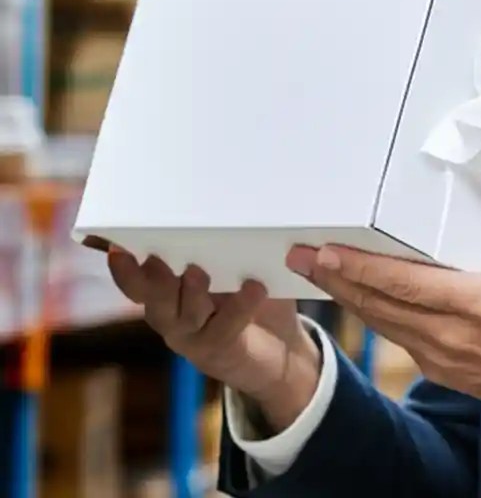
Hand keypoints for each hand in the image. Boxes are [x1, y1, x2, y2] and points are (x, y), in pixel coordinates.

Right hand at [93, 240, 320, 431]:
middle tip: (156, 256)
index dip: (125, 267)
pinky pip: (224, 329)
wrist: (282, 351)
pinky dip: (238, 307)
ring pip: (182, 316)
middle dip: (152, 278)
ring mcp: (192, 336)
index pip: (137, 280)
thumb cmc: (254, 298)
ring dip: (190, 293)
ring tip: (199, 272)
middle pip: (152, 299)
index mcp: (169, 290)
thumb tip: (236, 208)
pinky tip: (255, 288)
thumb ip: (229, 247)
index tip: (119, 245)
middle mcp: (172, 314)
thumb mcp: (240, 268)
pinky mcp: (218, 351)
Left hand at [287, 125, 480, 437]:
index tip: (320, 251)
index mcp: (479, 307)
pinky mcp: (449, 374)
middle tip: (297, 255)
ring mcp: (447, 362)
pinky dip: (379, 317)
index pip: (402, 285)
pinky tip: (364, 300)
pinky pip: (402, 341)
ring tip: (319, 273)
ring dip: (351, 300)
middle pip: (379, 308)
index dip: (357, 268)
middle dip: (336, 280)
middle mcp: (454, 340)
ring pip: (385, 327)